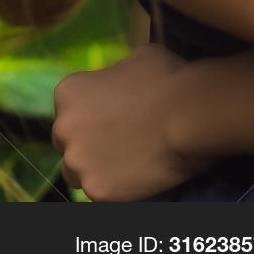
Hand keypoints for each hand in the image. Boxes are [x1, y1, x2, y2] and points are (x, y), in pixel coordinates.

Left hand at [52, 43, 214, 200]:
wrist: (190, 115)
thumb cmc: (169, 80)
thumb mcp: (138, 58)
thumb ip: (119, 71)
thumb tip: (126, 77)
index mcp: (67, 93)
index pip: (69, 114)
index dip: (91, 121)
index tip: (112, 126)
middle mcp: (63, 127)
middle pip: (67, 144)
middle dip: (87, 147)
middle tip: (118, 149)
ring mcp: (77, 161)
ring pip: (77, 173)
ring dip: (96, 171)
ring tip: (127, 169)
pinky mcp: (98, 189)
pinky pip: (102, 195)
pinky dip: (118, 192)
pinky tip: (139, 182)